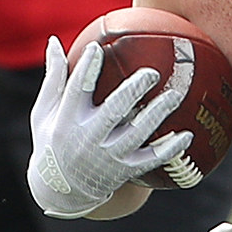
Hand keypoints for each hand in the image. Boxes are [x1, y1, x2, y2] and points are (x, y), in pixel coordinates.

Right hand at [26, 33, 191, 217]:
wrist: (62, 190)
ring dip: (157, 114)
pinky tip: (187, 136)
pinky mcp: (124, 170)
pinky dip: (169, 149)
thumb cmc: (53, 141)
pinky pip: (151, 159)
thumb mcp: (44, 112)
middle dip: (133, 91)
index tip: (97, 48)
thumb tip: (55, 41)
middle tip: (151, 73)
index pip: (76, 90)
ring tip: (174, 95)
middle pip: (113, 111)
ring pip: (137, 134)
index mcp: (67, 120)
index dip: (86, 69)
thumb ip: (54, 78)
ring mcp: (108, 156)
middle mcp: (88, 139)